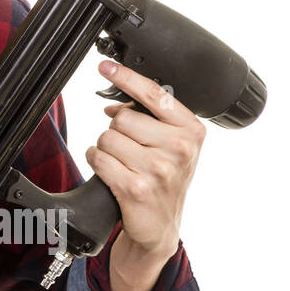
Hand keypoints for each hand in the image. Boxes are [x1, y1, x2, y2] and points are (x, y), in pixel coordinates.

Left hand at [86, 60, 206, 290]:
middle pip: (122, 117)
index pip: (154, 93)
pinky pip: (99, 158)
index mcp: (191, 131)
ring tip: (124, 164)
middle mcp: (180, 148)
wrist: (161, 225)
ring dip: (106, 149)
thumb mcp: (172, 145)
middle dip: (117, 131)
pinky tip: (113, 174)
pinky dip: (98, 163)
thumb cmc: (165, 180)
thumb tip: (115, 101)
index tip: (106, 65)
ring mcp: (160, 169)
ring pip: (107, 138)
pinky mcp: (137, 187)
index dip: (126, 76)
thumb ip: (153, 118)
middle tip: (131, 149)